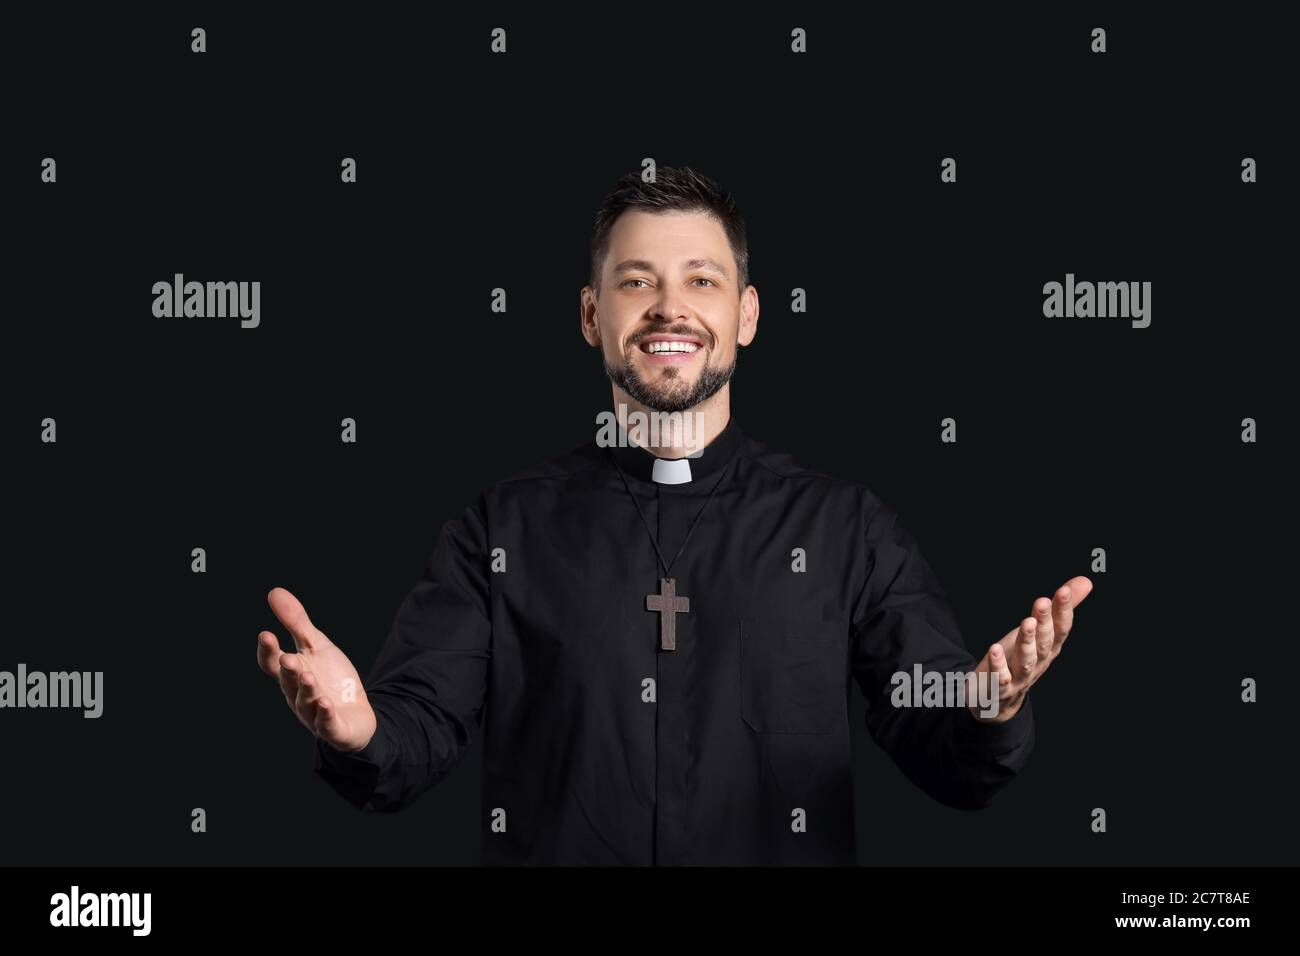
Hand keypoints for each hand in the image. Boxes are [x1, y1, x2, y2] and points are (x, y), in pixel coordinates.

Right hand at [256, 587, 377, 752]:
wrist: (355, 713)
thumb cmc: (330, 677)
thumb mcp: (316, 645)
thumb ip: (296, 622)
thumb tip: (274, 592)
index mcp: (291, 673)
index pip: (272, 663)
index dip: (267, 651)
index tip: (265, 634)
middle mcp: (297, 694)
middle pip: (288, 682)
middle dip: (288, 670)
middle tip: (288, 658)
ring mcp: (313, 712)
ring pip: (305, 701)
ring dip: (306, 690)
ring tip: (308, 677)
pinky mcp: (332, 727)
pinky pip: (326, 723)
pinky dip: (324, 714)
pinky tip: (325, 703)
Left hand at [969, 575, 1092, 722]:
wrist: (998, 700)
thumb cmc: (1020, 658)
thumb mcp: (1040, 634)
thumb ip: (1060, 609)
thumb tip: (1085, 581)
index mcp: (1049, 648)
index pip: (1060, 629)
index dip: (1063, 611)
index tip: (1064, 590)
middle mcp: (1038, 663)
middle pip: (1044, 642)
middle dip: (1045, 623)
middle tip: (1042, 602)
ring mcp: (1019, 676)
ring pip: (1026, 660)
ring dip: (1027, 642)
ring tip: (1027, 623)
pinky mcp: (999, 687)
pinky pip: (1001, 677)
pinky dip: (999, 665)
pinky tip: (995, 650)